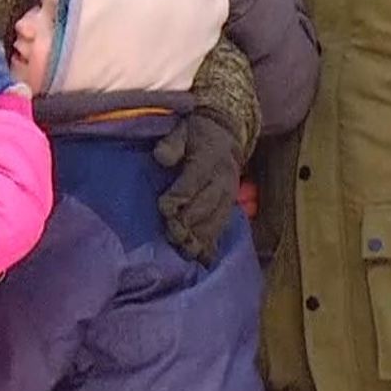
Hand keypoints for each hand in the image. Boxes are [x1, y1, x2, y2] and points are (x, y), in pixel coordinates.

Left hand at [153, 111, 238, 263]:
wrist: (227, 135)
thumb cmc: (196, 134)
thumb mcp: (183, 129)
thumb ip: (172, 143)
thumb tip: (161, 156)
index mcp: (209, 159)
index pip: (195, 181)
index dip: (180, 196)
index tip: (164, 206)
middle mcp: (222, 181)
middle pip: (206, 206)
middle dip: (188, 222)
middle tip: (172, 233)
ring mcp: (228, 197)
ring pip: (216, 221)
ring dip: (200, 237)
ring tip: (185, 251)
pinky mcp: (228, 208)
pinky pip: (222, 229)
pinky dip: (212, 244)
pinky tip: (203, 260)